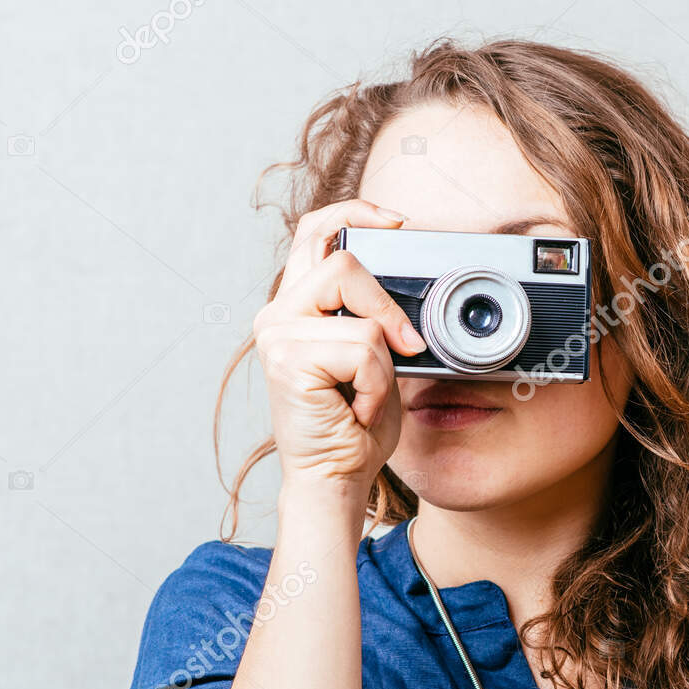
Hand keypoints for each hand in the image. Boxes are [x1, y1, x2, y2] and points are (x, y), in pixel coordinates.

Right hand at [252, 199, 426, 499]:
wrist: (334, 476)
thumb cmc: (354, 425)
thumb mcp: (378, 359)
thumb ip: (379, 319)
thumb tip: (409, 296)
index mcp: (297, 305)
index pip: (316, 231)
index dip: (355, 212)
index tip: (396, 220)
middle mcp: (279, 313)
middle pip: (340, 257)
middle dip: (386, 304)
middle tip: (405, 346)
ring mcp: (278, 334)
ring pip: (361, 314)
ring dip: (383, 362)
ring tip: (365, 393)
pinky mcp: (287, 359)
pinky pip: (363, 349)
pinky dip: (376, 384)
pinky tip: (355, 408)